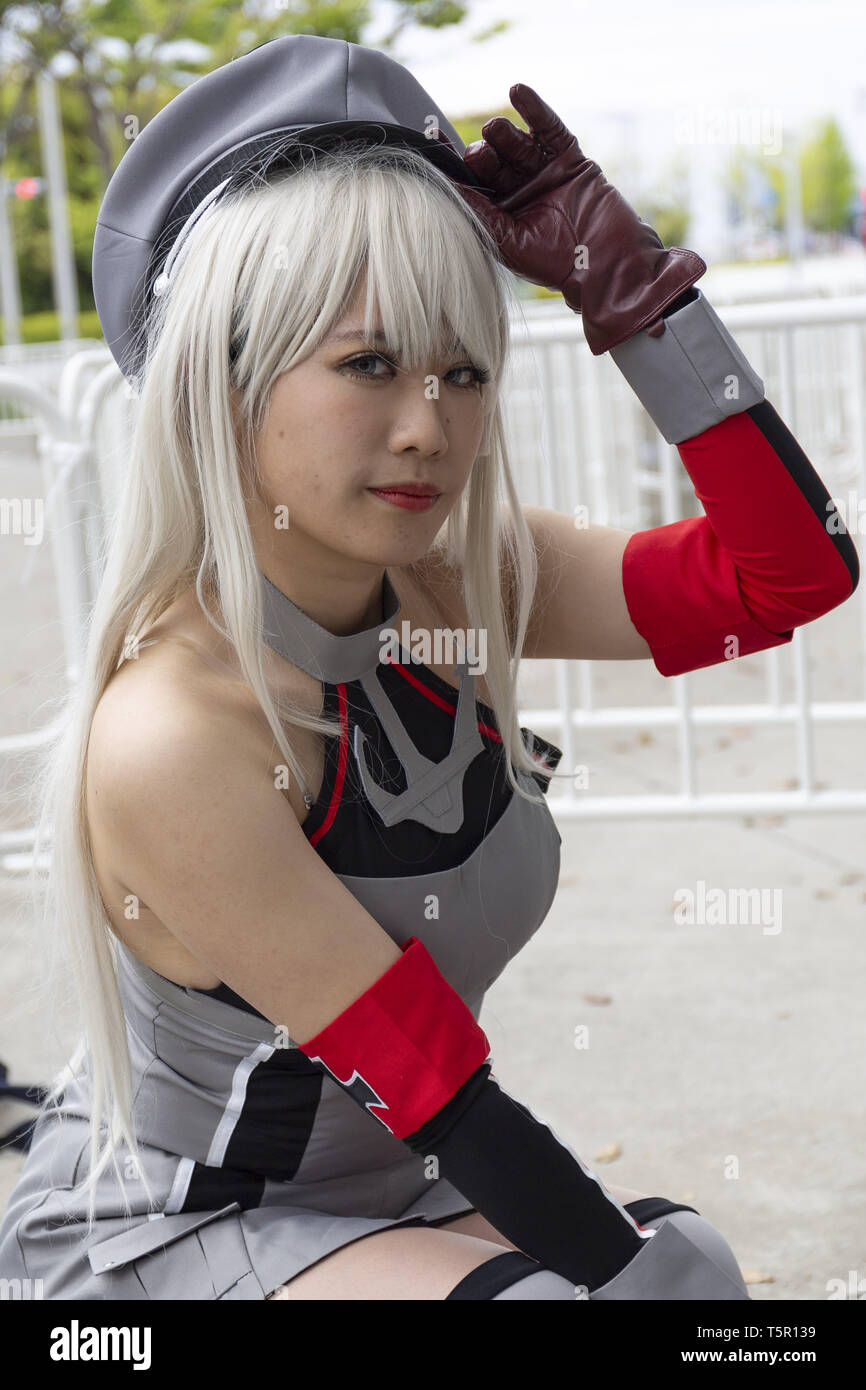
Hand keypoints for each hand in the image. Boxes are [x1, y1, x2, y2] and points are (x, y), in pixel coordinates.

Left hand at [451, 84, 705, 354]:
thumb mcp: (506, 240)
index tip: (431, 138)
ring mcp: (544, 172)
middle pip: (491, 160)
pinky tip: (518, 91)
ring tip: (494, 129)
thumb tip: (444, 185)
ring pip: (517, 143)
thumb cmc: (553, 263)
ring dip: (502, 133)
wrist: (605, 262)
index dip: (450, 162)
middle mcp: (519, 190)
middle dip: (482, 154)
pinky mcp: (569, 158)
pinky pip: (548, 128)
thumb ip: (477, 212)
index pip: (470, 182)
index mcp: (499, 213)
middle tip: (479, 156)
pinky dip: (534, 109)